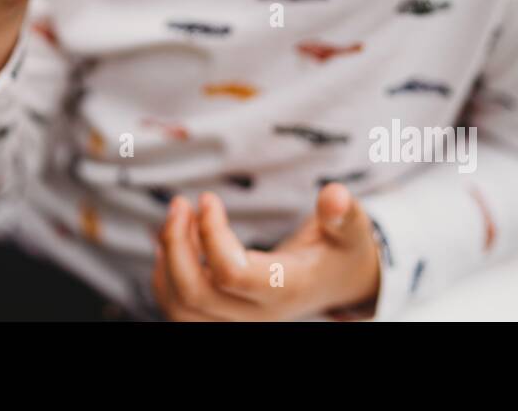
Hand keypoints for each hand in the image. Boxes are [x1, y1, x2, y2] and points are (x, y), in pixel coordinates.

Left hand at [151, 184, 381, 320]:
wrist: (339, 283)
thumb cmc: (341, 250)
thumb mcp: (351, 230)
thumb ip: (343, 215)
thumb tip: (334, 194)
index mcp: (287, 288)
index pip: (232, 273)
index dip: (211, 234)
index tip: (208, 198)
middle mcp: (259, 314)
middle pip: (196, 294)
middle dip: (177, 244)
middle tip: (180, 204)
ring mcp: (239, 322)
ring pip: (181, 309)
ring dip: (167, 262)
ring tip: (175, 220)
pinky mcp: (224, 319)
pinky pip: (180, 314)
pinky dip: (165, 280)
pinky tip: (173, 245)